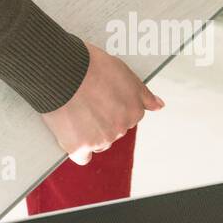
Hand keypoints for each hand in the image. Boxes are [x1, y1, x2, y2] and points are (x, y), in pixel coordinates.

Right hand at [41, 41, 163, 163]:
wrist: (63, 71)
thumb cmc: (90, 66)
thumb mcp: (125, 73)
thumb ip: (144, 94)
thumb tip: (159, 106)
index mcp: (134, 111)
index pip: (127, 119)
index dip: (111, 108)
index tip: (100, 99)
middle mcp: (121, 128)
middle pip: (113, 132)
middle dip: (101, 121)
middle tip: (86, 103)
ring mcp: (101, 139)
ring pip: (98, 144)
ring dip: (90, 134)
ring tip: (76, 112)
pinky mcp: (80, 147)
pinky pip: (82, 157)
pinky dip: (77, 149)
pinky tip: (72, 135)